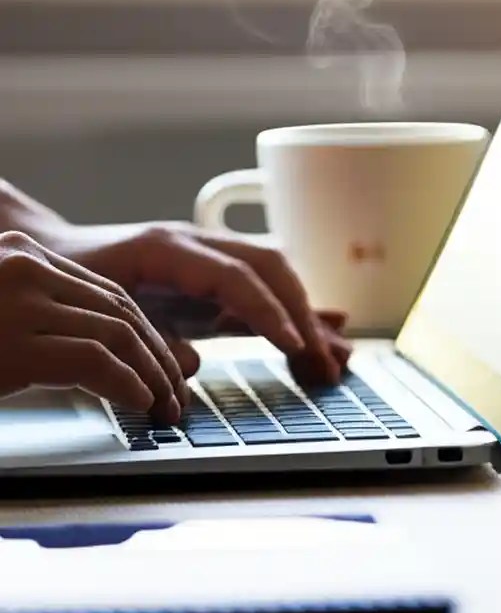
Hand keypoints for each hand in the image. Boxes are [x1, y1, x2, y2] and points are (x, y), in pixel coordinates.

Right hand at [0, 231, 186, 420]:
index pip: (109, 293)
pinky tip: (140, 403)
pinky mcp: (13, 343)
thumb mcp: (7, 316)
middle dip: (157, 356)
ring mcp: (18, 302)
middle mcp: (24, 267)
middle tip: (176, 393)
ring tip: (165, 406)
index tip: (166, 366)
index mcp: (24, 253)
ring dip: (151, 376)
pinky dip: (126, 384)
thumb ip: (60, 322)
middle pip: (120, 310)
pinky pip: (94, 360)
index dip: (148, 334)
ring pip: (117, 334)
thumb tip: (144, 352)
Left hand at [39, 222, 352, 383]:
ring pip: (276, 279)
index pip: (238, 278)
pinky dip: (296, 314)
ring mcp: (211, 261)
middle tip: (324, 356)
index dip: (271, 312)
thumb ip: (147, 336)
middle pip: (271, 269)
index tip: (295, 345)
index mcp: (171, 248)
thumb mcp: (101, 312)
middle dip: (304, 313)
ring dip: (308, 316)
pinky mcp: (213, 283)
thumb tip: (191, 366)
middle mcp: (200, 246)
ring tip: (337, 355)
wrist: (50, 252)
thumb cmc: (68, 278)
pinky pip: (264, 295)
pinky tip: (330, 329)